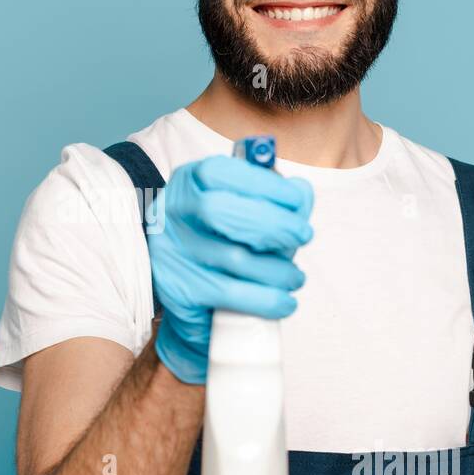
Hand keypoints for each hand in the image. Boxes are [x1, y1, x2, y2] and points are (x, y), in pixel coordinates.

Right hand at [146, 154, 313, 383]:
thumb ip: (273, 199)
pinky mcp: (177, 291)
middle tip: (303, 235)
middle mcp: (171, 214)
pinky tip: (284, 302)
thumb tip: (302, 192)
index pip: (218, 172)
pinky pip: (230, 294)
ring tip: (294, 277)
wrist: (187, 290)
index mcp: (187, 184)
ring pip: (232, 257)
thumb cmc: (220, 241)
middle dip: (272, 223)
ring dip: (277, 269)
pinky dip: (266, 299)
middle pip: (220, 211)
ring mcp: (170, 253)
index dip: (262, 184)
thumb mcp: (242, 211)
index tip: (295, 199)